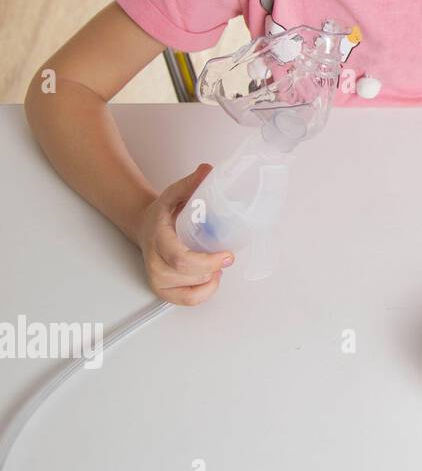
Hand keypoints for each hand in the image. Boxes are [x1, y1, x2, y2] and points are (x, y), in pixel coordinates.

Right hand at [133, 164, 231, 305]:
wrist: (145, 228)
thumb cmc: (163, 214)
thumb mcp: (175, 194)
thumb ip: (191, 183)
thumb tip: (208, 170)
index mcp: (158, 238)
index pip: (180, 259)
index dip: (207, 261)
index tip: (227, 255)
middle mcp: (155, 263)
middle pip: (189, 275)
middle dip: (213, 268)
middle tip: (227, 256)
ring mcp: (158, 279)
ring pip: (192, 288)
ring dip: (210, 277)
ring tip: (215, 262)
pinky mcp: (163, 291)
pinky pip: (189, 301)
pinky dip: (205, 292)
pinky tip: (210, 278)